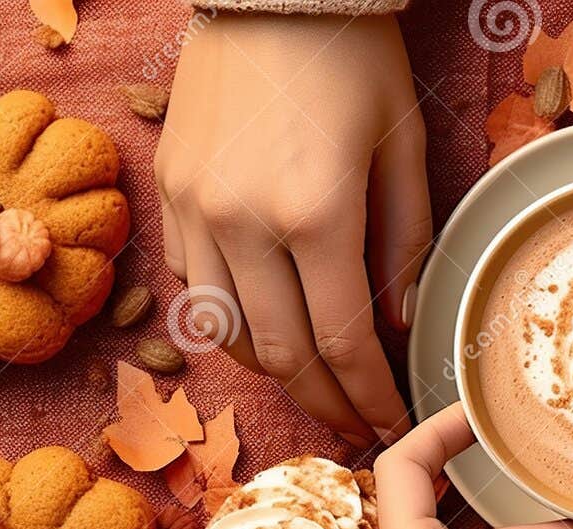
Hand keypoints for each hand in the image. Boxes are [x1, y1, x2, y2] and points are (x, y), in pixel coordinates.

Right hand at [155, 13, 429, 445]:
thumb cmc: (352, 57)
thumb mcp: (402, 146)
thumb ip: (404, 243)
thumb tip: (395, 326)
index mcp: (315, 213)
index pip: (344, 341)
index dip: (370, 396)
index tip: (391, 424)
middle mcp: (243, 222)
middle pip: (282, 354)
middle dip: (325, 403)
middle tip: (357, 426)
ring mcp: (195, 209)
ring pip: (229, 332)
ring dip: (275, 373)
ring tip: (317, 388)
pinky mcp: (169, 193)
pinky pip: (195, 286)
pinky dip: (232, 321)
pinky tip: (268, 328)